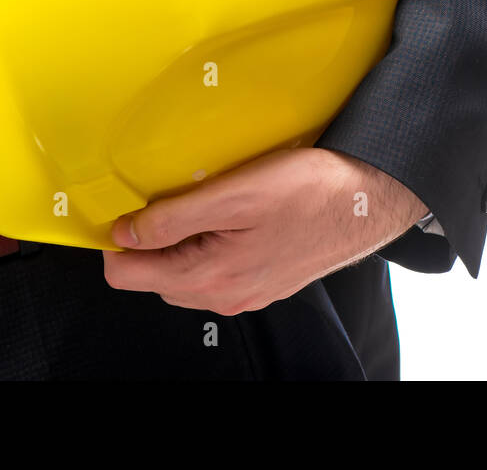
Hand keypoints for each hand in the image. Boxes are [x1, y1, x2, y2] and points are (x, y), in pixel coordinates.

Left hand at [102, 146, 428, 314]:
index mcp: (212, 277)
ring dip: (179, 241)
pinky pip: (215, 270)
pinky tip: (227, 214)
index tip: (123, 206)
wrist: (370, 198)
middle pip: (153, 277)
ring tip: (199, 201)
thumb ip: (173, 217)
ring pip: (184, 274)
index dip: (116, 238)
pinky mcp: (265, 281)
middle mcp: (227, 295)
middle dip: (148, 240)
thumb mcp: (233, 194)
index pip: (127, 274)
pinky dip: (208, 244)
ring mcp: (247, 292)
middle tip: (165, 196)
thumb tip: (124, 232)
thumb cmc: (314, 192)